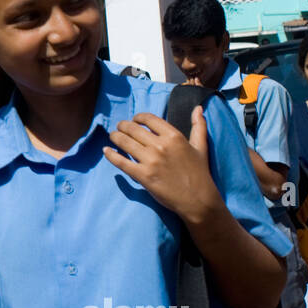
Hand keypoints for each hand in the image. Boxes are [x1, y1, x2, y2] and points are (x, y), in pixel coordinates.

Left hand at [102, 106, 220, 225]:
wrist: (197, 199)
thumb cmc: (199, 172)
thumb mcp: (201, 146)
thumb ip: (198, 126)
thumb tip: (198, 108)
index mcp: (174, 136)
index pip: (149, 119)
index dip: (138, 117)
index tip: (134, 120)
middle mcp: (161, 146)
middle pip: (133, 129)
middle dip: (123, 126)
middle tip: (119, 127)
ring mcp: (151, 161)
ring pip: (125, 142)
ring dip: (115, 137)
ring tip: (113, 136)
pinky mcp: (143, 176)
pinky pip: (121, 162)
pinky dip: (111, 155)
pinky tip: (106, 151)